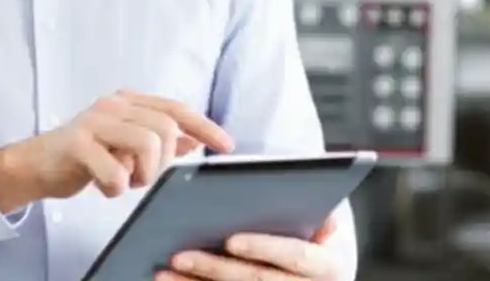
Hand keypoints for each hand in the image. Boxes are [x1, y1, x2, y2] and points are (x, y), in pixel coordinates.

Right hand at [0, 90, 233, 212]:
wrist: (36, 164)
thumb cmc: (84, 154)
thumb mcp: (125, 143)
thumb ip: (158, 138)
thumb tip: (194, 139)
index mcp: (127, 101)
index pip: (175, 108)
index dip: (205, 126)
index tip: (227, 146)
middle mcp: (112, 105)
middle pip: (165, 128)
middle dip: (164, 162)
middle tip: (145, 177)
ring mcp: (93, 122)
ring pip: (146, 144)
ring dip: (142, 174)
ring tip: (126, 181)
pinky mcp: (77, 144)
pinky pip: (115, 171)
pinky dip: (116, 187)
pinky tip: (105, 186)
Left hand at [156, 215, 341, 280]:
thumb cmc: (308, 250)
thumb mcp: (318, 236)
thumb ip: (313, 220)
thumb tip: (324, 215)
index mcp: (326, 267)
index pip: (295, 255)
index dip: (263, 247)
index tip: (231, 240)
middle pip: (257, 280)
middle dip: (215, 268)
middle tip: (179, 256)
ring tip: (163, 273)